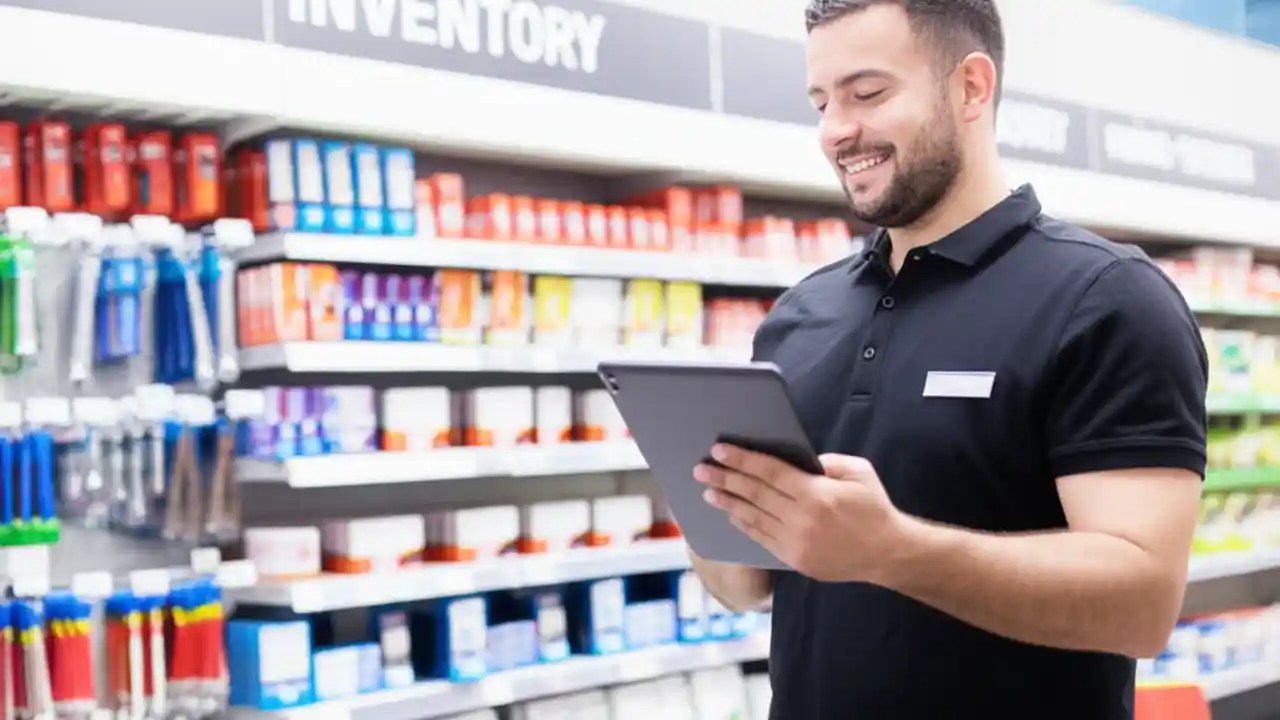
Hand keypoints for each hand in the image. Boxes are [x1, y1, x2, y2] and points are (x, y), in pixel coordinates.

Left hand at [694, 444, 907, 583]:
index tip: (719, 450)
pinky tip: (732, 514)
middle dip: (725, 479)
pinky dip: (744, 525)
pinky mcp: (795, 560)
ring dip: (728, 503)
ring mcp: (796, 543)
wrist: (888, 553)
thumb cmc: (873, 508)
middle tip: (701, 470)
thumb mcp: (857, 471)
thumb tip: (792, 460)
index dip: (742, 459)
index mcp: (817, 494)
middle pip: (754, 495)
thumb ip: (824, 462)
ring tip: (708, 491)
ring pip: (753, 519)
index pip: (769, 472)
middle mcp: (802, 520)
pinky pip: (762, 539)